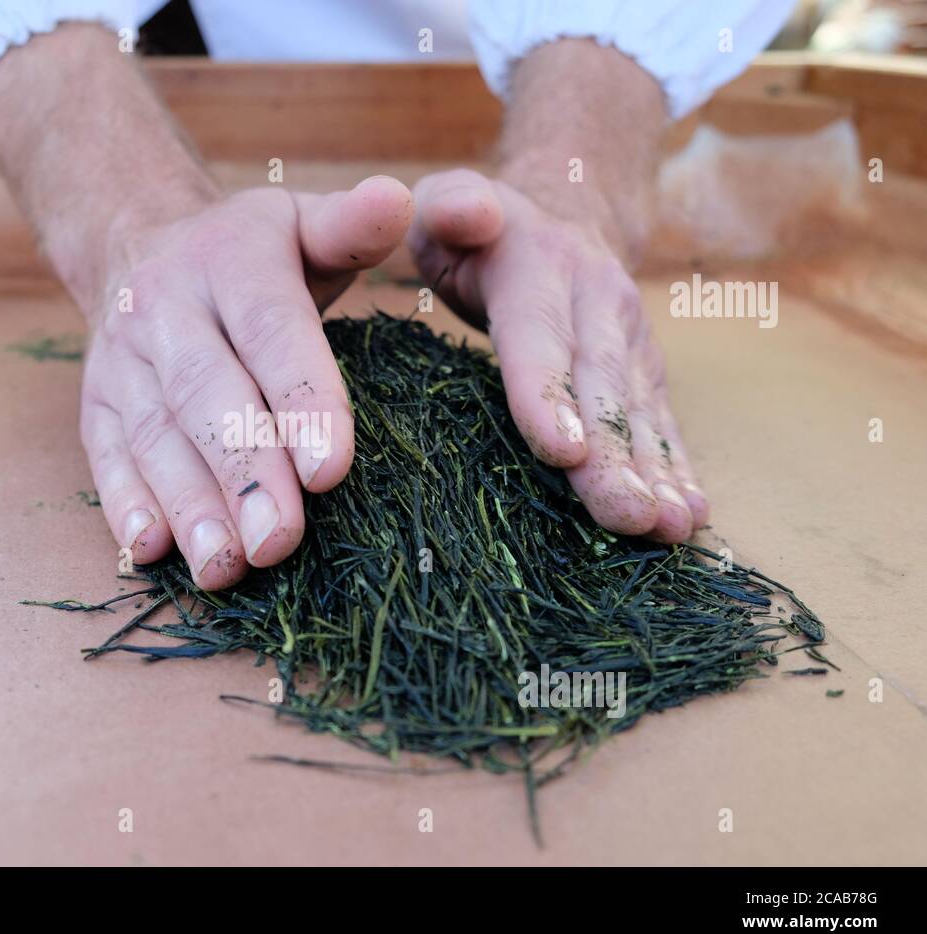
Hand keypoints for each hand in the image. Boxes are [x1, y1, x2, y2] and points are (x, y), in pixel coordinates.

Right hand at [82, 177, 412, 587]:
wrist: (143, 245)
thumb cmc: (257, 257)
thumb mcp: (305, 224)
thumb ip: (354, 225)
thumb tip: (398, 198)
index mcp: (232, 259)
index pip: (271, 331)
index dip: (300, 400)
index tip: (331, 471)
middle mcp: (167, 306)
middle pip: (206, 394)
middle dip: (243, 472)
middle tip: (280, 541)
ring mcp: (122, 359)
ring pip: (153, 435)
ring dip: (187, 506)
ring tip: (226, 568)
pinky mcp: (95, 403)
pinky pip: (104, 454)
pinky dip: (124, 504)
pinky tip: (151, 552)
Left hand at [408, 168, 706, 542]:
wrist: (563, 207)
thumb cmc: (476, 228)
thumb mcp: (448, 202)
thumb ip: (452, 207)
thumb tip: (470, 214)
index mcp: (537, 270)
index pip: (540, 339)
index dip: (550, 397)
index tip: (565, 453)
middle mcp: (595, 304)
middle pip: (602, 388)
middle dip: (616, 458)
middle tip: (628, 517)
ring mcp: (628, 337)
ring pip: (639, 412)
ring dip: (657, 474)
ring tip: (669, 527)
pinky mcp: (644, 368)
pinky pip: (661, 421)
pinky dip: (676, 469)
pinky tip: (689, 515)